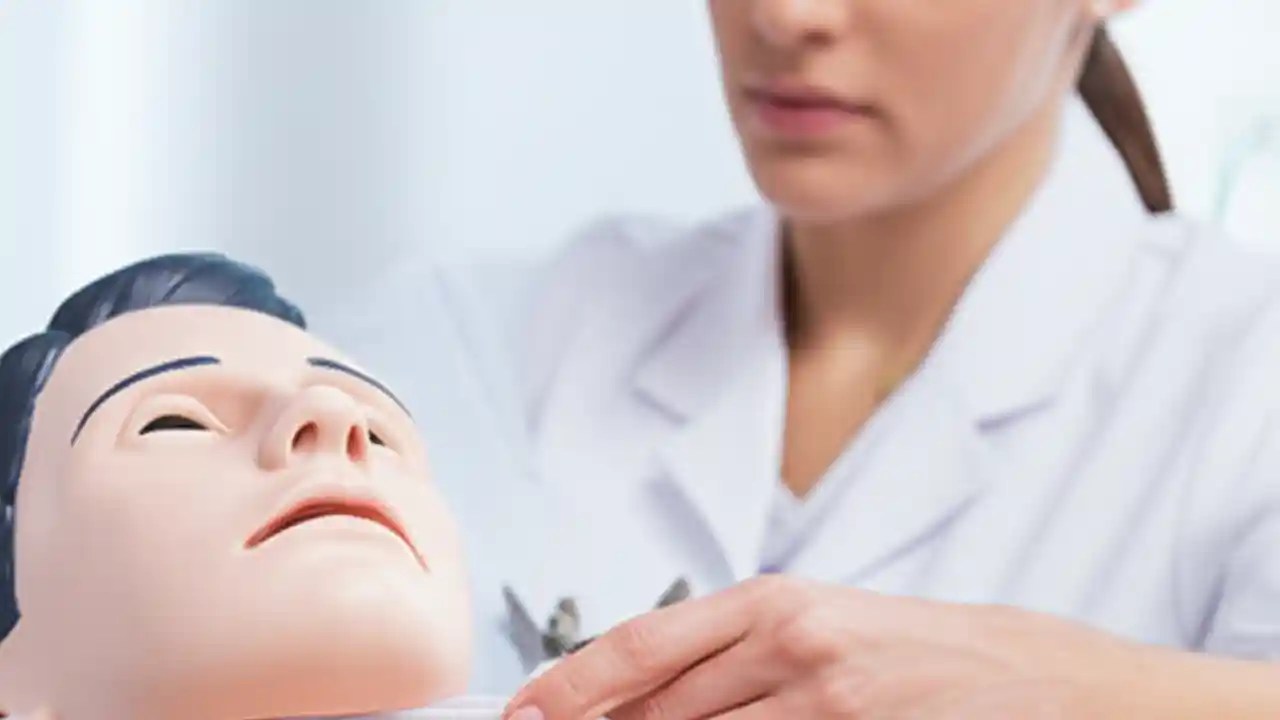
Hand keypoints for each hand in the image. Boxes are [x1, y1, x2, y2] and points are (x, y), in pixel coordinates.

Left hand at [503, 575, 1153, 719]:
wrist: (1043, 683)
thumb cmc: (927, 653)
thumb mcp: (824, 628)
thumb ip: (731, 655)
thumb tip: (642, 696)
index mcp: (777, 603)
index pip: (640, 647)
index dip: (567, 687)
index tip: (523, 715)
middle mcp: (795, 649)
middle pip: (655, 711)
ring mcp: (829, 708)